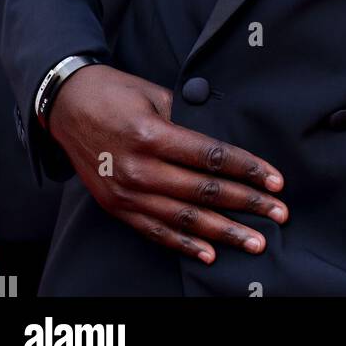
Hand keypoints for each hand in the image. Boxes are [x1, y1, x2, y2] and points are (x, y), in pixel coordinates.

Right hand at [48, 65, 287, 263]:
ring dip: (224, 232)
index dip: (248, 171)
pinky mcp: (117, 207)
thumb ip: (187, 119)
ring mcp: (127, 192)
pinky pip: (156, 232)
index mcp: (153, 135)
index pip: (212, 158)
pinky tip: (211, 253)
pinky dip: (185, 245)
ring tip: (256, 241)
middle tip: (279, 214)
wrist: (66, 106)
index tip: (276, 181)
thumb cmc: (114, 92)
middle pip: (205, 192)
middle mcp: (140, 169)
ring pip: (185, 219)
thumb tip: (222, 142)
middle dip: (247, 205)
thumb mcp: (154, 94)